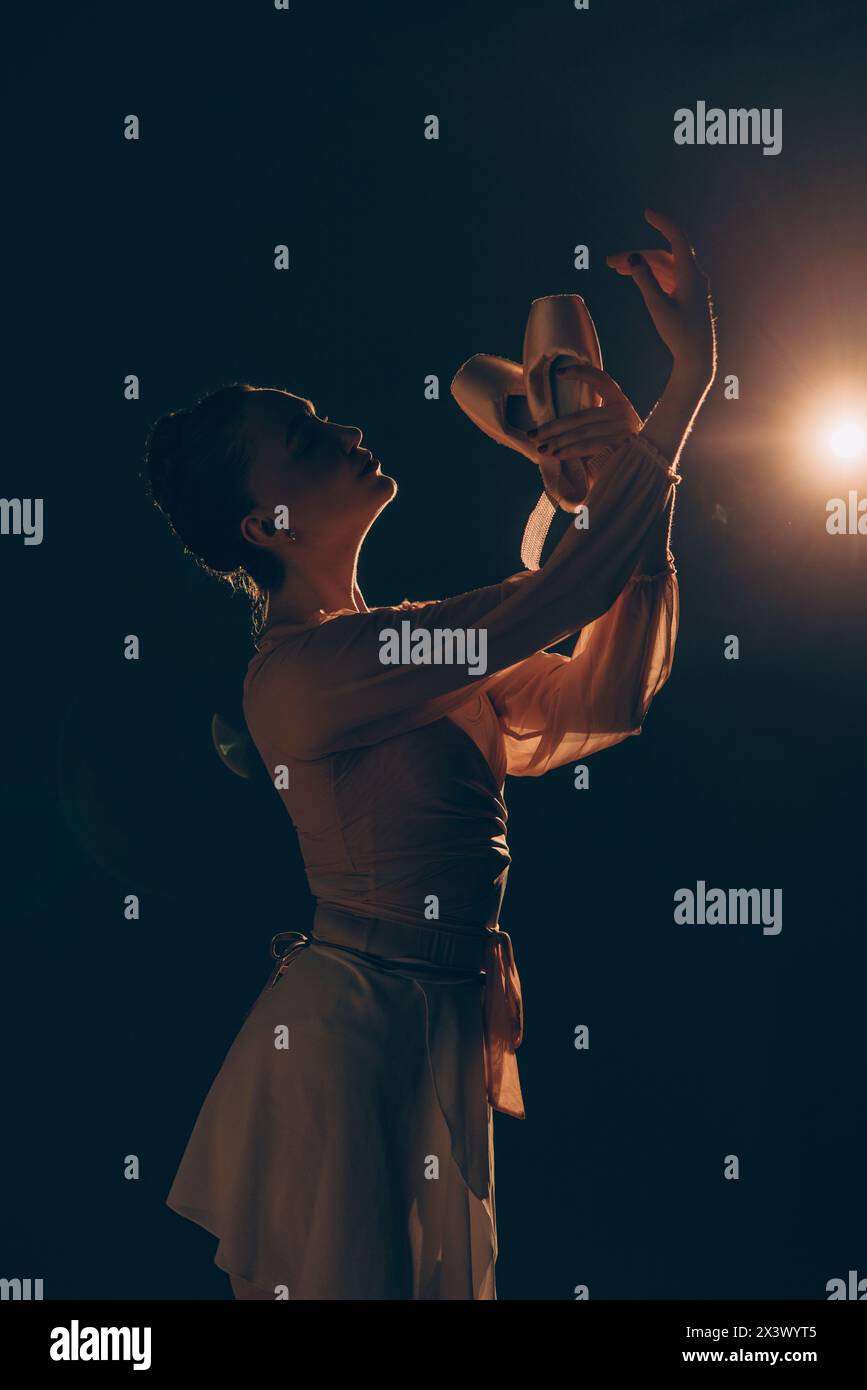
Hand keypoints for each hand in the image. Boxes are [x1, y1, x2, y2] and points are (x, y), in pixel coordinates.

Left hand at [532, 364, 641, 508]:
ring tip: (541, 448)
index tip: (560, 373)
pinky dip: (570, 450)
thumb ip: (593, 420)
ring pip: (582, 432)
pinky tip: (556, 454)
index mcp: (621, 401)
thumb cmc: (621, 449)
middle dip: (553, 426)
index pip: (601, 379)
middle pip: (581, 416)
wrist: (647, 468)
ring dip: (557, 441)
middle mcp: (623, 412)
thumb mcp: (610, 427)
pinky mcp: (621, 445)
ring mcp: (623, 429)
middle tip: (533, 434)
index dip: (581, 373)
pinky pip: (589, 446)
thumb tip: (558, 424)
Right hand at [606, 208, 714, 381]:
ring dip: (640, 265)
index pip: (676, 238)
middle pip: (661, 256)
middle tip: (610, 262)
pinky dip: (649, 274)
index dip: (662, 223)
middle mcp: (692, 276)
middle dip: (636, 256)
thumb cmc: (679, 334)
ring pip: (662, 267)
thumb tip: (632, 257)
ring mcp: (689, 285)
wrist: (696, 357)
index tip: (646, 213)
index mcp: (690, 274)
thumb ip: (644, 280)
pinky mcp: (685, 295)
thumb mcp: (657, 307)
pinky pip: (666, 277)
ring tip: (615, 268)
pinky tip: (633, 274)